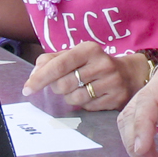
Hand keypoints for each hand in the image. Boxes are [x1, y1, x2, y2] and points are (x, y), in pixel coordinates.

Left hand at [22, 42, 150, 111]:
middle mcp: (102, 63)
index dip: (40, 78)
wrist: (130, 74)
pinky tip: (91, 95)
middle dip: (57, 88)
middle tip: (63, 84)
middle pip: (63, 85)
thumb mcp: (76, 55)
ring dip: (70, 97)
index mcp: (89, 49)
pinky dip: (84, 104)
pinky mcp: (115, 98)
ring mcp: (111, 81)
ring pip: (74, 99)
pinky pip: (87, 108)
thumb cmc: (95, 64)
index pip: (59, 64)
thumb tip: (34, 73)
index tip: (27, 89)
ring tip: (80, 89)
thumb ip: (52, 60)